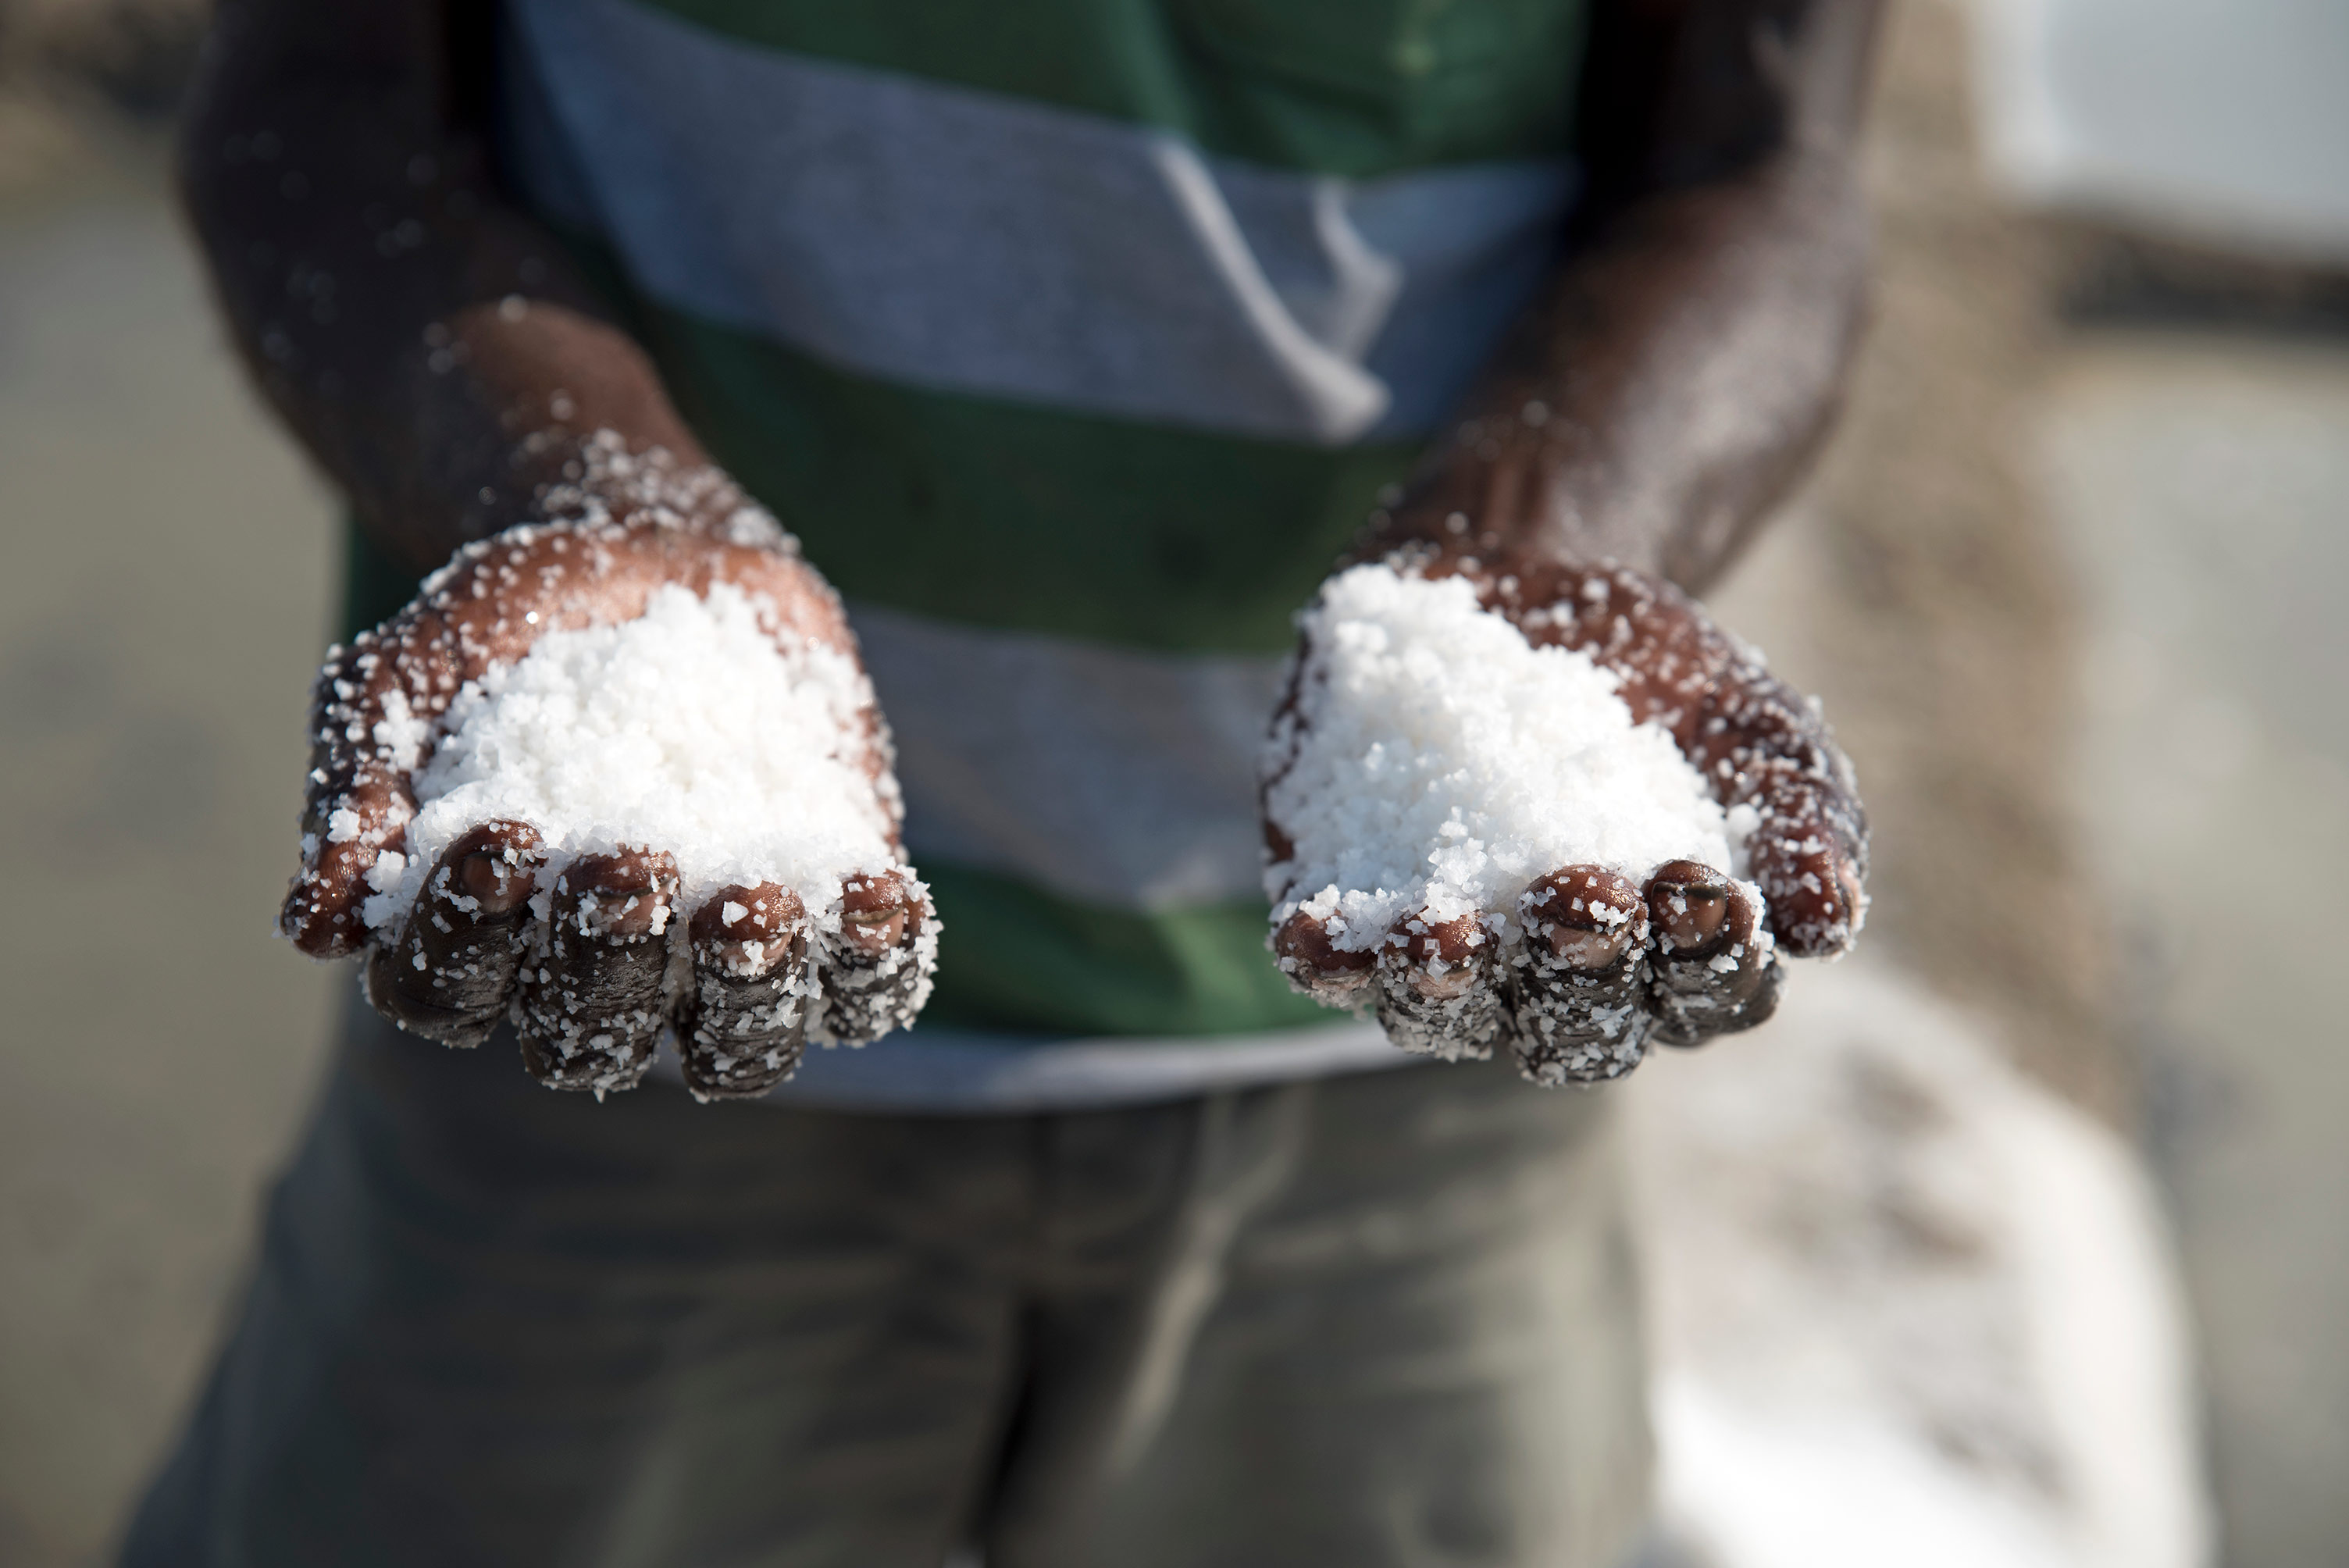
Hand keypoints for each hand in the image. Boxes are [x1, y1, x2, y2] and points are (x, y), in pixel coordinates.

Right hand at [283, 441, 931, 1097]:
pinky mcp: (830, 921)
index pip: (453, 994)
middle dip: (612, 963)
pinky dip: (877, 960)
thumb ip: (357, 787)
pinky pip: (865, 989)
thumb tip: (308, 928)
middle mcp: (602, 979)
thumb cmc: (508, 630)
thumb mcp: (410, 678)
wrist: (649, 552)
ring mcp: (721, 963)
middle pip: (594, 1040)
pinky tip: (875, 891)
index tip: (502, 834)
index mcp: (482, 943)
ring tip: (755, 903)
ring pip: (734, 1048)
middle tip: (630, 860)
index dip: (472, 940)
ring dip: (750, 992)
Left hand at [1264, 554, 1865, 1082]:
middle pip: (1568, 1024)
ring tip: (1445, 938)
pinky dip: (1324, 957)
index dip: (1702, 960)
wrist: (1530, 578)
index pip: (1699, 999)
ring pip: (1442, 1011)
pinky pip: (1332, 963)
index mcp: (1671, 970)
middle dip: (1575, 967)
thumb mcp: (1758, 735)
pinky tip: (1309, 936)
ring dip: (1441, 984)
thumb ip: (1804, 826)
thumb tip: (1828, 921)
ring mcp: (1448, 958)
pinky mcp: (1348, 909)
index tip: (1701, 885)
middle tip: (1582, 893)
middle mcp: (1557, 988)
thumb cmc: (1669, 684)